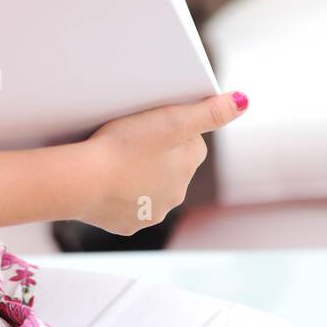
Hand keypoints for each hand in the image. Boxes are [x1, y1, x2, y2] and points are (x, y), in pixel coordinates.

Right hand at [78, 89, 248, 236]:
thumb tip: (244, 102)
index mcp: (187, 168)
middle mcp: (175, 195)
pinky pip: (129, 207)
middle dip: (159, 155)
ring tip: (118, 160)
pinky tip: (108, 183)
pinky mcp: (126, 225)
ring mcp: (150, 213)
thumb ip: (209, 112)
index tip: (154, 123)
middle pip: (173, 167)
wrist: (83, 182)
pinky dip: (121, 196)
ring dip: (141, 176)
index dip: (175, 129)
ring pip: (151, 188)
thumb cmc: (124, 147)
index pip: (194, 144)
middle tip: (132, 139)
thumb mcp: (170, 120)